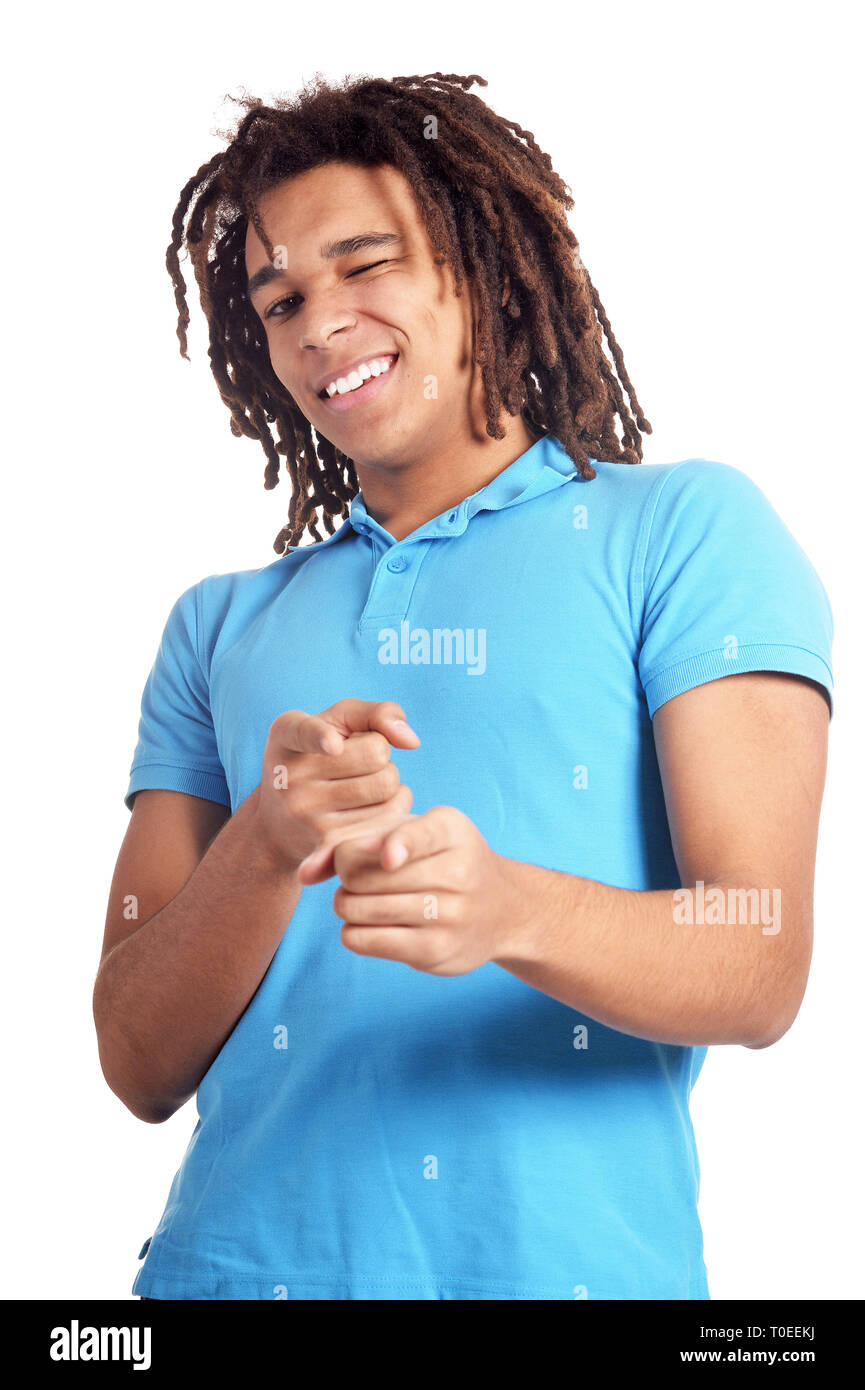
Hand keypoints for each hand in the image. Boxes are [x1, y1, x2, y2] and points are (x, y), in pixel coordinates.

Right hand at [253, 698, 419, 877]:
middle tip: (361, 764)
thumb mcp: (335, 723)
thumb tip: (412, 741)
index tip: (334, 745)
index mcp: (286, 736)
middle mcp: (289, 776)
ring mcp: (305, 815)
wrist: (281, 823)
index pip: (305, 732)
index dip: (322, 737)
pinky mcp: (329, 845)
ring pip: (387, 788)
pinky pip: (388, 820)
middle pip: (376, 755)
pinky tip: (373, 809)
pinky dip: (394, 810)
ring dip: (390, 783)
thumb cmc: (319, 757)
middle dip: (382, 755)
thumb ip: (375, 714)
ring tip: (364, 786)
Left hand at [328, 806, 522, 974]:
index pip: (415, 835)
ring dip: (346, 904)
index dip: (393, 846)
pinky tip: (367, 924)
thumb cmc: (442, 861)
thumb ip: (362, 839)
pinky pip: (364, 940)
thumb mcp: (417, 833)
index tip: (389, 860)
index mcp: (451, 831)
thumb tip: (305, 874)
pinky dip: (352, 930)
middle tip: (355, 877)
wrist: (503, 909)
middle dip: (346, 876)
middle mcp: (457, 872)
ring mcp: (449, 915)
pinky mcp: (435, 951)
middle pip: (364, 875)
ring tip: (360, 900)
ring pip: (360, 909)